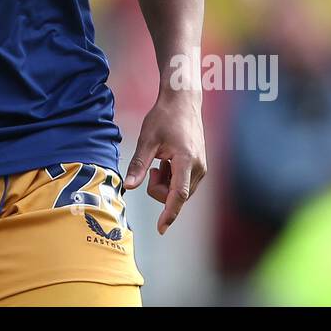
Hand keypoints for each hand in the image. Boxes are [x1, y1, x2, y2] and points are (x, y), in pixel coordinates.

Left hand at [123, 91, 205, 234]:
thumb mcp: (147, 139)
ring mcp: (202, 168)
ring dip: (165, 184)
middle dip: (158, 189)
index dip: (169, 213)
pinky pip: (184, 184)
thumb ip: (139, 164)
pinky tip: (167, 162)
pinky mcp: (201, 167)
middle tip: (152, 167)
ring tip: (161, 161)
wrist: (183, 101)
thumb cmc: (164, 117)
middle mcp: (199, 167)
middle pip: (175, 196)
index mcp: (186, 160)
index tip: (161, 229)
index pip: (178, 195)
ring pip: (179, 192)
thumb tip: (129, 187)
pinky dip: (171, 179)